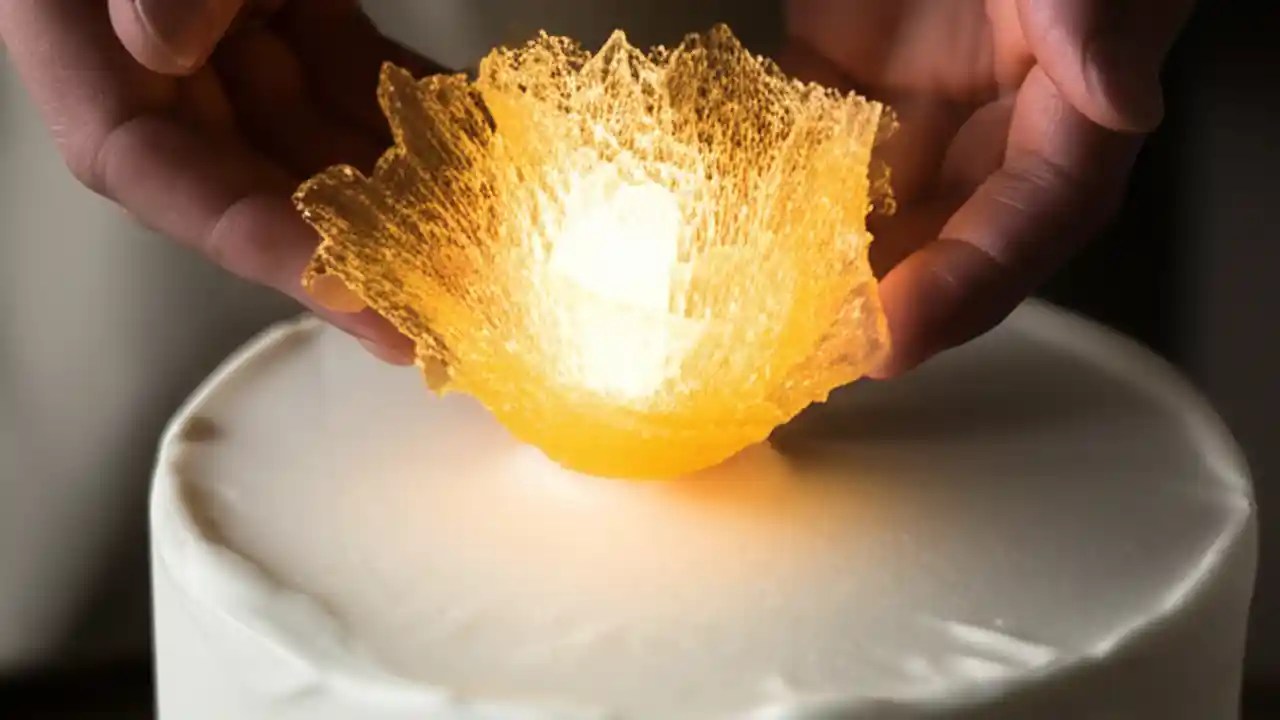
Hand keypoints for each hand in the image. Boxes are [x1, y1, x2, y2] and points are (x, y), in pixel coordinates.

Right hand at [0, 0, 438, 362]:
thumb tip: (163, 45)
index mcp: (74, 43)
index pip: (146, 169)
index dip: (250, 240)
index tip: (348, 286)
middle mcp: (155, 64)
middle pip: (249, 183)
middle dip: (348, 252)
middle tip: (431, 314)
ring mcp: (233, 42)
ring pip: (318, 143)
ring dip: (400, 203)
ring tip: (478, 259)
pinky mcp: (295, 10)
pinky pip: (358, 79)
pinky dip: (420, 124)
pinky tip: (482, 165)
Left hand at [782, 0, 1194, 376]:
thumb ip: (1098, 26)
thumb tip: (1120, 102)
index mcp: (1064, 127)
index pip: (1022, 232)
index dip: (962, 294)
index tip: (891, 338)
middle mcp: (985, 140)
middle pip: (937, 252)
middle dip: (877, 313)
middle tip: (807, 357)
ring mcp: (908, 119)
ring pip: (863, 221)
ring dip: (813, 274)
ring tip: (754, 321)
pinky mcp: (840, 86)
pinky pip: (798, 155)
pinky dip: (759, 194)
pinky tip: (718, 229)